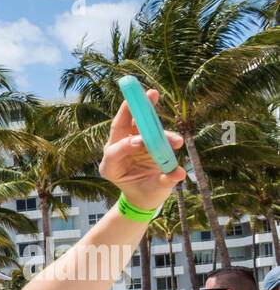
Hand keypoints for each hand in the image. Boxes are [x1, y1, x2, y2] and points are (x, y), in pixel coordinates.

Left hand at [97, 89, 185, 211]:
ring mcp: (127, 142)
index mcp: (111, 168)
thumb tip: (178, 173)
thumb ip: (165, 181)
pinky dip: (154, 116)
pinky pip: (147, 124)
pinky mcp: (140, 137)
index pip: (114, 153)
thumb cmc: (146, 194)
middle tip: (137, 96)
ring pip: (134, 122)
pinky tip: (155, 102)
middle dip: (128, 110)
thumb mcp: (155, 191)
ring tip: (153, 94)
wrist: (144, 194)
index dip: (126, 146)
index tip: (140, 142)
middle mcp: (116, 152)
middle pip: (119, 128)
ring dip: (143, 106)